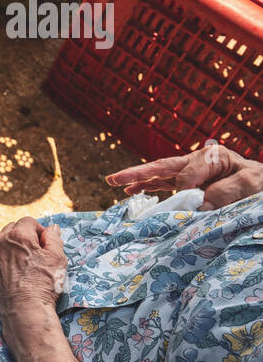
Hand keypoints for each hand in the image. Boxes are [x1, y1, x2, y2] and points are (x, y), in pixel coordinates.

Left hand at [0, 217, 67, 317]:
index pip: (29, 221)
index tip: (45, 245)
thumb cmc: (43, 283)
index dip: (40, 230)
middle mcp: (0, 241)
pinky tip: (16, 269)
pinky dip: (6, 255)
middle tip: (37, 252)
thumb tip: (52, 228)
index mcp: (17, 235)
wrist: (24, 308)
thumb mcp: (57, 257)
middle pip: (13, 228)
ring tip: (27, 261)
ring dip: (15, 245)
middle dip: (26, 235)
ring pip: (3, 240)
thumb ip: (54, 238)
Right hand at [105, 144, 262, 209]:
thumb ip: (224, 192)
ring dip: (136, 179)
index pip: (188, 175)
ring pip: (159, 174)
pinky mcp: (190, 183)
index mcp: (212, 157)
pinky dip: (147, 186)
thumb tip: (197, 205)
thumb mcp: (249, 184)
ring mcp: (191, 172)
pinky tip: (131, 190)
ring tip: (114, 182)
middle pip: (163, 167)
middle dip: (137, 173)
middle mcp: (197, 162)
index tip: (191, 205)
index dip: (185, 190)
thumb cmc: (260, 184)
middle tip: (113, 179)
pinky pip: (164, 183)